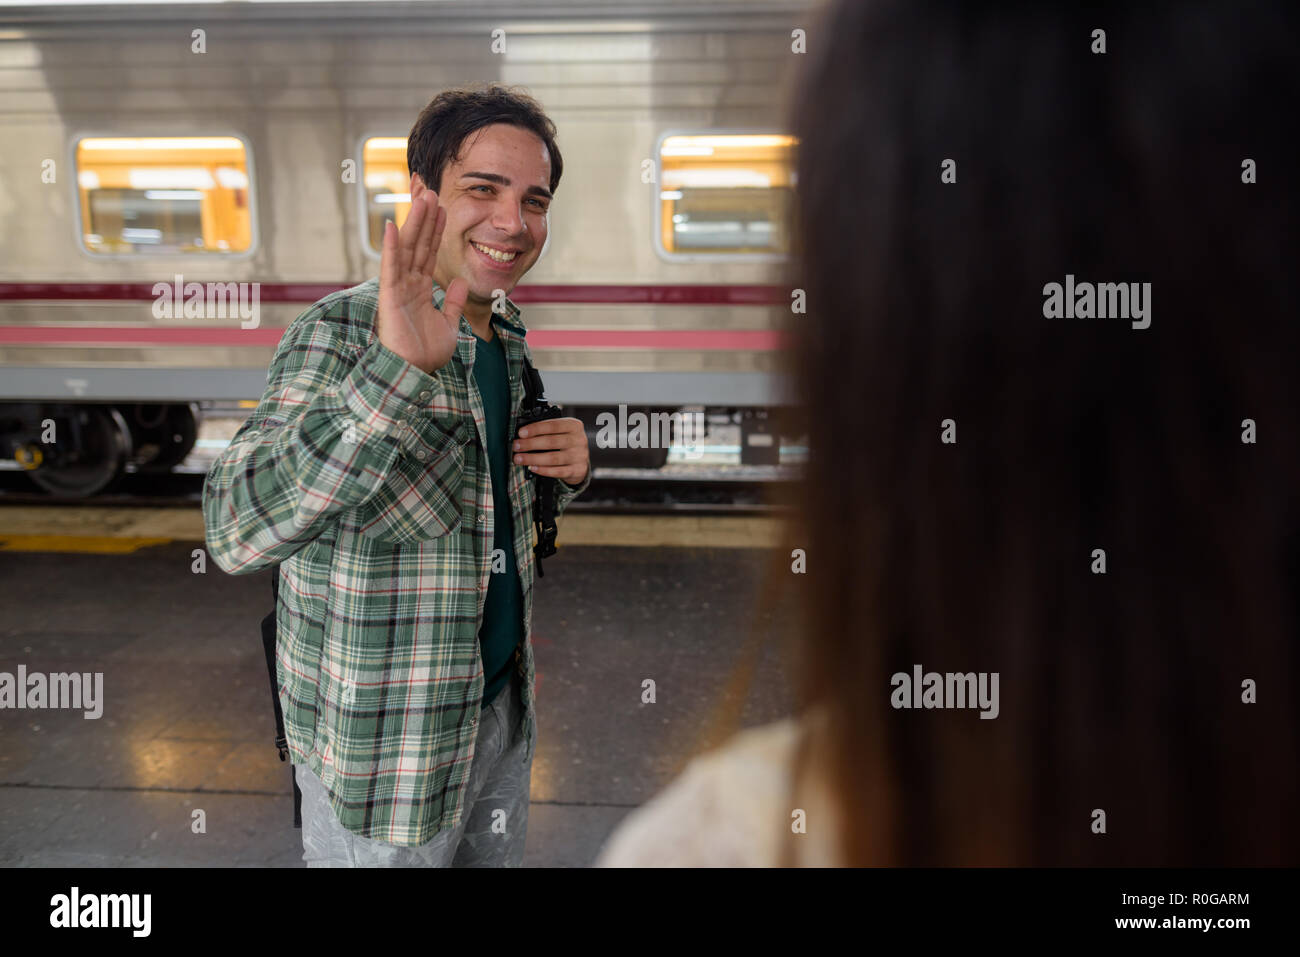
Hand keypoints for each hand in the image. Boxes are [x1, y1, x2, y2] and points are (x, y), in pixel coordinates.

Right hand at [376, 183, 468, 373]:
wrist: (412, 373)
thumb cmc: (426, 354)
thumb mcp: (450, 324)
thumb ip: (454, 303)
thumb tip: (461, 283)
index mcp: (421, 290)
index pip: (429, 253)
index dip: (436, 231)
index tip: (443, 209)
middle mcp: (408, 284)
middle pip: (418, 244)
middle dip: (425, 219)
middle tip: (431, 192)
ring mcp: (397, 288)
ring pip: (407, 249)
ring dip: (413, 223)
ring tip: (421, 198)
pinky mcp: (389, 296)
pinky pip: (390, 267)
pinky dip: (391, 247)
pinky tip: (392, 227)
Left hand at [513, 417, 589, 485]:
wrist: (581, 459)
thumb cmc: (566, 442)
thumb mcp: (561, 431)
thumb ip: (547, 429)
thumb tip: (523, 433)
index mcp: (574, 425)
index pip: (553, 425)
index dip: (535, 429)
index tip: (521, 433)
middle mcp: (578, 440)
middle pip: (551, 442)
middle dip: (530, 444)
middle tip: (516, 446)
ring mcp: (579, 456)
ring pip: (553, 458)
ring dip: (533, 458)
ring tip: (519, 458)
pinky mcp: (577, 470)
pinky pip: (558, 471)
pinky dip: (543, 470)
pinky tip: (532, 468)